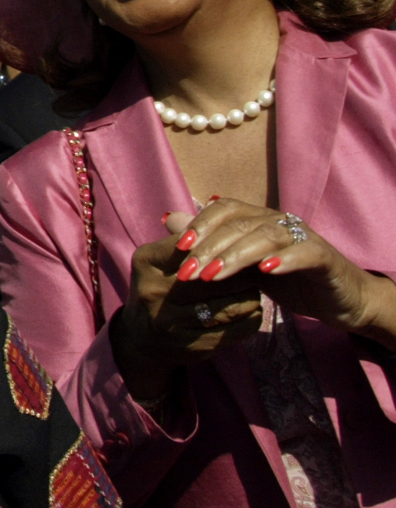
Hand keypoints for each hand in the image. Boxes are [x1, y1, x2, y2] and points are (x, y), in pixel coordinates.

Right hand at [111, 212, 263, 402]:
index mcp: (146, 260)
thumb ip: (191, 233)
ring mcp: (168, 322)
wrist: (141, 337)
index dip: (225, 245)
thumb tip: (218, 201)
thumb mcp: (164, 256)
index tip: (243, 244)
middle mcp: (152, 291)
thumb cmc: (161, 285)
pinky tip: (250, 313)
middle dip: (243, 272)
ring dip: (251, 298)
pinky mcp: (189, 346)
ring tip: (254, 291)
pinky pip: (235, 331)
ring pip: (231, 305)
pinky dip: (250, 321)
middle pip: (217, 276)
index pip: (196, 245)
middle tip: (258, 268)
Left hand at [172, 199, 395, 347]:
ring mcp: (303, 237)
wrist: (338, 298)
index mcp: (258, 219)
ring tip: (214, 275)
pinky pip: (305, 252)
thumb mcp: (242, 264)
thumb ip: (210, 243)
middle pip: (240, 224)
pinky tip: (266, 270)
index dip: (200, 224)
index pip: (224, 209)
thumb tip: (169, 219)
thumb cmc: (285, 278)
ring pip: (267, 236)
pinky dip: (285, 259)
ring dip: (236, 255)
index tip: (178, 248)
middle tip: (188, 272)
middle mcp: (279, 221)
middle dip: (209, 247)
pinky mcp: (325, 258)